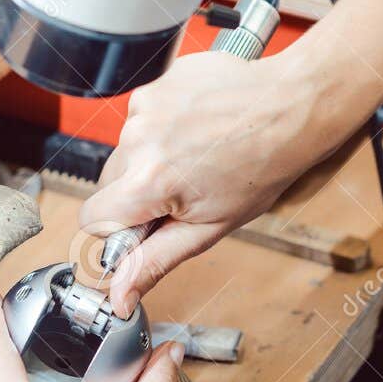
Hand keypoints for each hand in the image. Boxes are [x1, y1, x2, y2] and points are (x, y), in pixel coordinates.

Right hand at [80, 50, 325, 312]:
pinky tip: (196, 130)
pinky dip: (162, 128)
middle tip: (183, 190)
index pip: (92, 219)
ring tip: (196, 156)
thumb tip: (118, 297)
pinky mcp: (156, 84)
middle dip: (138, 192)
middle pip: (109, 184)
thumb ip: (155, 262)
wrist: (290, 109)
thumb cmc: (261, 169)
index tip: (148, 224)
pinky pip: (142, 119)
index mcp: (148, 180)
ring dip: (151, 158)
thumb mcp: (209, 228)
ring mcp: (146, 106)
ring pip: (127, 150)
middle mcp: (138, 139)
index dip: (118, 229)